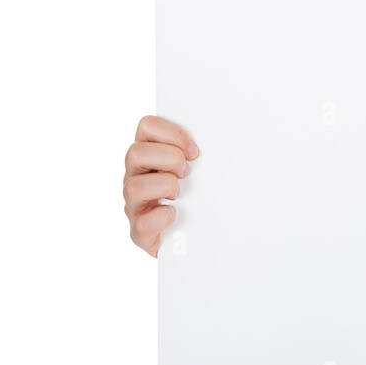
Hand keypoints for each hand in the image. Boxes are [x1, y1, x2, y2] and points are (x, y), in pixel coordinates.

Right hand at [124, 115, 199, 256]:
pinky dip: (163, 217)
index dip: (171, 133)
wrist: (197, 238)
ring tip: (180, 194)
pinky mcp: (139, 232)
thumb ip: (202, 151)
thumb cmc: (199, 196)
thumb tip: (232, 139)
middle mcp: (136, 176)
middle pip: (135, 152)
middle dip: (169, 159)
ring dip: (165, 186)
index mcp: (151, 155)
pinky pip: (142, 223)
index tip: (195, 150)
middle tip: (188, 171)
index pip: (146, 126)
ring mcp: (134, 204)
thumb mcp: (202, 168)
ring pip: (133, 186)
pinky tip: (175, 215)